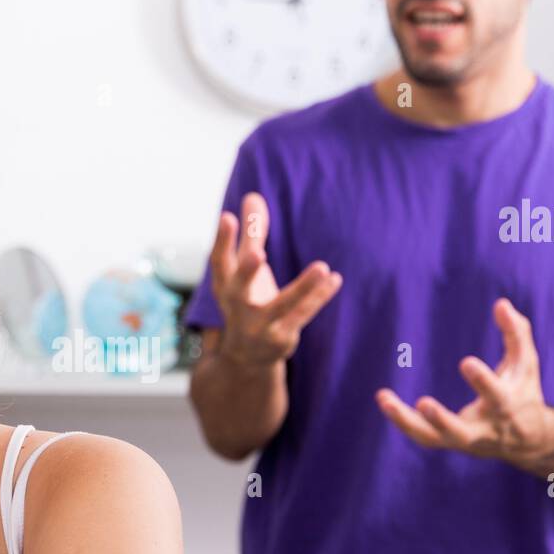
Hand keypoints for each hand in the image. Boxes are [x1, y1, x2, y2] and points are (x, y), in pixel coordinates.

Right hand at [209, 191, 341, 367]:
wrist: (245, 357)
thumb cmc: (245, 301)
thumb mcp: (245, 269)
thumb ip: (251, 233)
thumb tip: (252, 195)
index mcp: (224, 287)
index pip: (219, 262)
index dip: (222, 240)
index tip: (227, 217)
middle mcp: (237, 308)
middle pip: (240, 289)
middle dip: (247, 271)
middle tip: (257, 254)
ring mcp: (259, 326)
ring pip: (282, 307)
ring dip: (302, 288)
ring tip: (322, 266)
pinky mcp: (281, 338)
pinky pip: (303, 315)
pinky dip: (319, 297)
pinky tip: (334, 278)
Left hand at [375, 297, 553, 466]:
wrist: (528, 441)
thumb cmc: (524, 391)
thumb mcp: (527, 363)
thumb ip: (517, 333)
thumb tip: (500, 303)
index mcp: (507, 406)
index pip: (496, 396)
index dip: (482, 381)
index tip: (466, 362)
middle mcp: (484, 429)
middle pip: (460, 430)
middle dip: (442, 420)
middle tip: (423, 403)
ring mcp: (463, 440)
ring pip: (432, 437)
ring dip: (407, 421)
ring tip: (384, 398)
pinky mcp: (447, 442)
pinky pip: (422, 436)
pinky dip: (403, 421)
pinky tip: (385, 401)